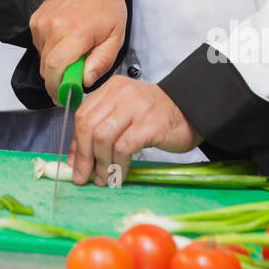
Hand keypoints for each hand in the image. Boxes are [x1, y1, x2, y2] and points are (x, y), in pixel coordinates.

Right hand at [29, 0, 127, 103]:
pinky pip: (39, 45)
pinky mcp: (36, 19)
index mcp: (75, 32)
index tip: (66, 97)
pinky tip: (65, 41)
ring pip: (42, 58)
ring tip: (73, 53)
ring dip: (56, 63)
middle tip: (73, 81)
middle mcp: (54, 27)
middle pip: (46, 68)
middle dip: (58, 80)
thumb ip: (101, 62)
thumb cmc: (106, 7)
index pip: (55, 69)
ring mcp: (41, 22)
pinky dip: (50, 50)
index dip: (59, 88)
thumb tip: (85, 81)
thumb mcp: (116, 37)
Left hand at [69, 76, 200, 185]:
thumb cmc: (156, 117)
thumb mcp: (125, 116)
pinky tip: (120, 175)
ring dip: (101, 164)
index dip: (76, 143)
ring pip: (103, 138)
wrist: (192, 112)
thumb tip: (76, 157)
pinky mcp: (149, 124)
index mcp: (112, 89)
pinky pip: (123, 148)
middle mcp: (121, 94)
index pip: (83, 115)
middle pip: (89, 126)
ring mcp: (136, 108)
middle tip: (84, 177)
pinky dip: (118, 165)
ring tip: (104, 179)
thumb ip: (101, 130)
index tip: (76, 164)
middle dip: (84, 157)